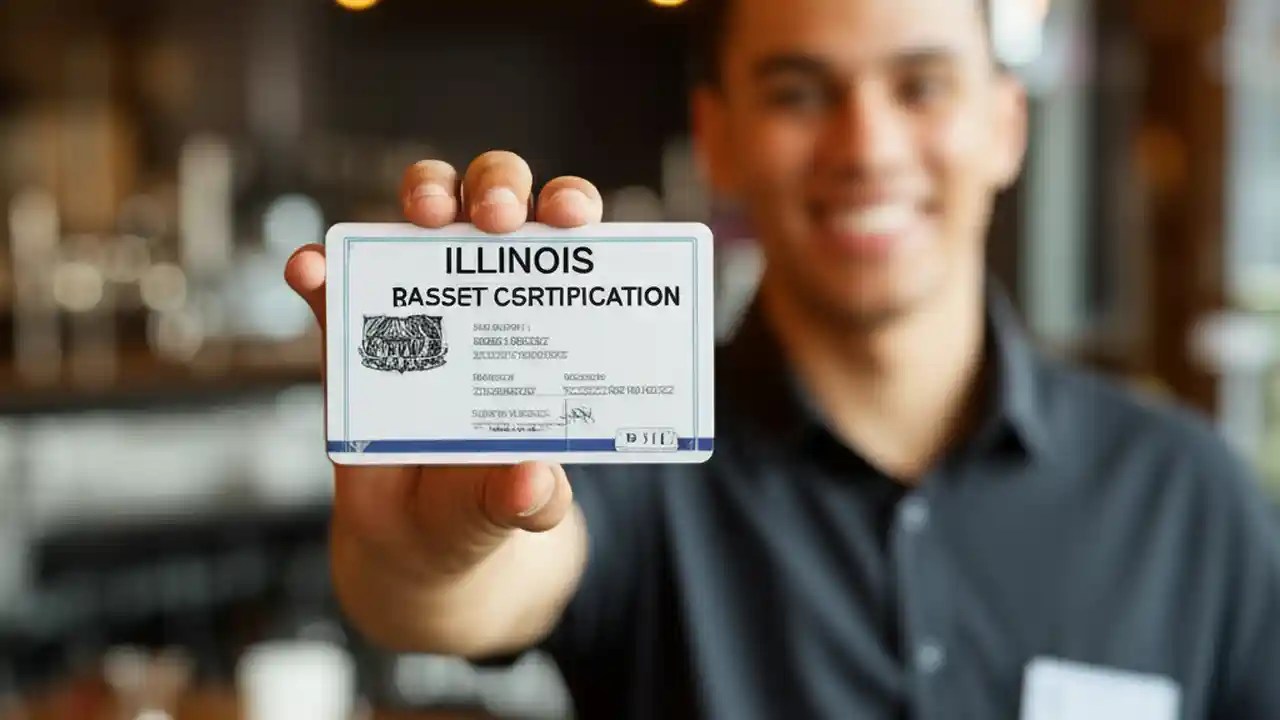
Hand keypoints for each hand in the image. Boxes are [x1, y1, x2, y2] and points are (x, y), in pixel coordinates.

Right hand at [284, 151, 603, 653]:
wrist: (417, 537)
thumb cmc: (486, 502)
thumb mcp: (517, 506)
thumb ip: (532, 499)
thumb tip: (534, 482)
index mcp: (546, 317)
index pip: (568, 241)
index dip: (572, 207)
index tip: (574, 219)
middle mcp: (485, 293)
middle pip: (497, 203)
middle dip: (499, 186)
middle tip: (497, 216)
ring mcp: (417, 302)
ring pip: (421, 214)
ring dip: (424, 192)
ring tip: (423, 213)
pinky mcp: (353, 331)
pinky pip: (332, 287)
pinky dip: (319, 269)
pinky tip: (310, 269)